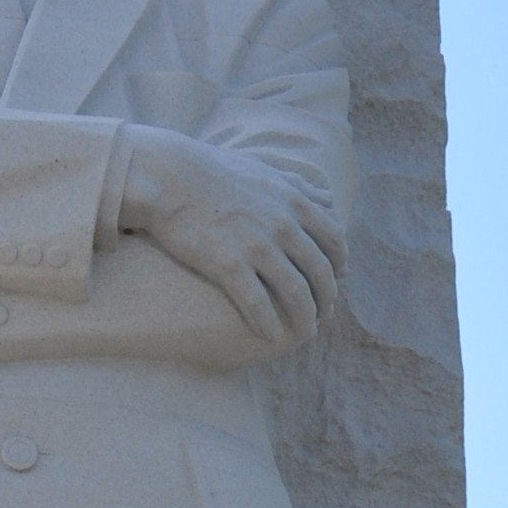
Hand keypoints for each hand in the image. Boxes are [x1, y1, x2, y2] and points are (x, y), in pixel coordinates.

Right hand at [116, 130, 342, 346]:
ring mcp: (256, 246)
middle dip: (326, 299)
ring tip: (305, 334)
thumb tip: (327, 197)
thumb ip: (300, 186)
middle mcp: (282, 225)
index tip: (335, 282)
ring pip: (295, 292)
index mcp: (294, 202)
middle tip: (323, 315)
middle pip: (320, 272)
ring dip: (305, 319)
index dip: (339, 266)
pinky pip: (257, 303)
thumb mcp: (266, 170)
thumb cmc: (213, 172)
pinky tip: (271, 338)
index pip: (335, 241)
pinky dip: (269, 324)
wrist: (169, 177)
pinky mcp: (227, 264)